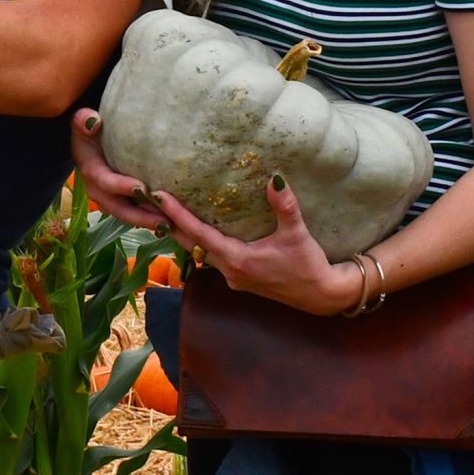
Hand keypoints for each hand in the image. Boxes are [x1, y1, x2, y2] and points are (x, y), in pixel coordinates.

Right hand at [69, 110, 164, 228]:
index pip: (105, 181)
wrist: (88, 141)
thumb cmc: (89, 128)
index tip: (141, 188)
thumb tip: (92, 119)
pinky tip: (170, 221)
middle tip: (163, 220)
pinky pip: (135, 212)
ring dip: (147, 222)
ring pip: (128, 215)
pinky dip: (150, 218)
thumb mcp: (82, 122)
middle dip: (139, 216)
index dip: (121, 186)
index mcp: (90, 171)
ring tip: (171, 226)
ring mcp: (110, 198)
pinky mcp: (122, 200)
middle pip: (118, 208)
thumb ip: (83, 120)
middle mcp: (98, 190)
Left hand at [152, 180, 364, 315]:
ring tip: (169, 213)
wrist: (321, 296)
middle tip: (152, 201)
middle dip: (172, 224)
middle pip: (191, 244)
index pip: (198, 234)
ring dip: (184, 235)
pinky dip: (201, 243)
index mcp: (237, 260)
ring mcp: (234, 278)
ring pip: (200, 253)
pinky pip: (213, 258)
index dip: (178, 215)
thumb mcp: (297, 234)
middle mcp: (230, 271)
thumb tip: (275, 178)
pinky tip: (201, 231)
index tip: (160, 196)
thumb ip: (285, 207)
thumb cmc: (309, 266)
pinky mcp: (241, 279)